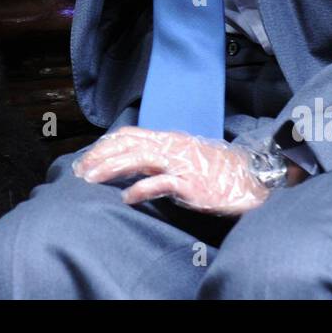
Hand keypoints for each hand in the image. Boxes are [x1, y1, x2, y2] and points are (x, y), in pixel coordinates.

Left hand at [72, 126, 277, 215]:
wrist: (251, 177)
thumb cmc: (216, 170)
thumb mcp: (185, 156)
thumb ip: (161, 156)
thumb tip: (132, 162)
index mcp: (169, 139)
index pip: (129, 135)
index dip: (105, 145)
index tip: (87, 159)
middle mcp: (172, 147)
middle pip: (128, 145)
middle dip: (100, 156)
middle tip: (81, 171)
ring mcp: (181, 165)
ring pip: (140, 159)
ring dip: (112, 168)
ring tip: (92, 180)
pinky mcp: (191, 184)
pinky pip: (162, 184)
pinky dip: (141, 189)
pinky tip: (127, 197)